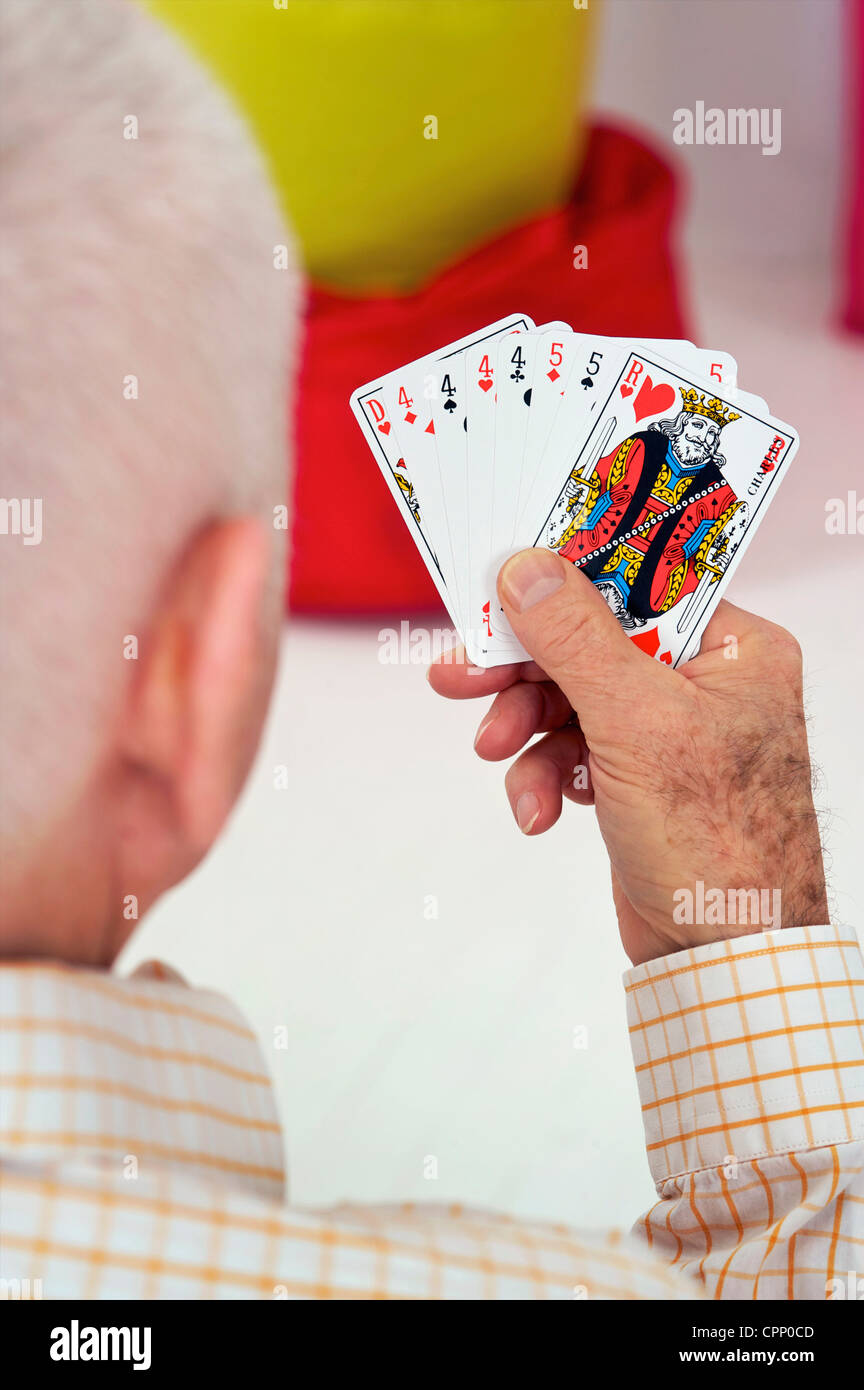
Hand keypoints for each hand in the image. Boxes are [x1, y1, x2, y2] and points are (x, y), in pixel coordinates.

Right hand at [429, 548, 827, 964]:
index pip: (636, 585)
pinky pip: (574, 750)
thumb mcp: (636, 724)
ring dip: (527, 729)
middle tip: (462, 676)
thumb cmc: (717, 844)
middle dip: (525, 671)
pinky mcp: (640, 778)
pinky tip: (539, 809)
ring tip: (498, 755)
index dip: (560, 585)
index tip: (496, 590)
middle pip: (591, 643)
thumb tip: (527, 569)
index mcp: (733, 650)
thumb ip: (576, 640)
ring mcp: (671, 733)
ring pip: (572, 699)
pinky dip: (546, 775)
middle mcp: (706, 682)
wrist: (721, 956)